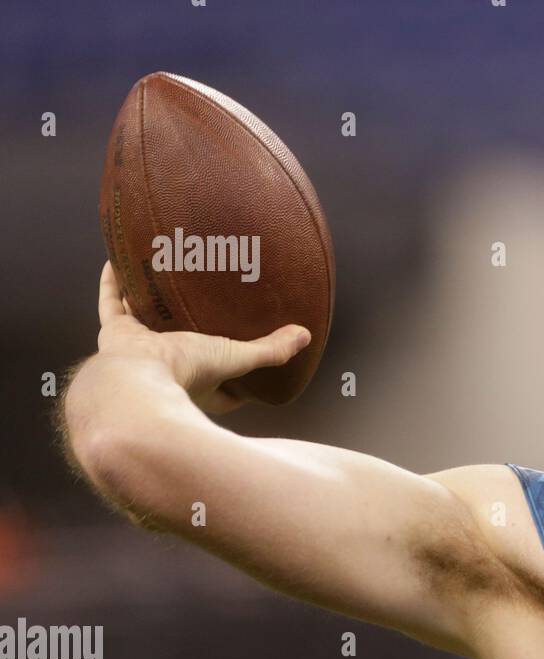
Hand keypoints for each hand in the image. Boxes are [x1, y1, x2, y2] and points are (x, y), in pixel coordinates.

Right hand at [95, 261, 310, 414]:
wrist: (136, 378)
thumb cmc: (187, 374)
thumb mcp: (236, 359)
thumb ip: (270, 350)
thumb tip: (304, 336)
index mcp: (199, 385)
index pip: (224, 387)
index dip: (237, 378)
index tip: (251, 360)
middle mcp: (167, 371)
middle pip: (181, 348)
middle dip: (189, 331)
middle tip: (202, 309)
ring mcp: (139, 352)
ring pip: (144, 322)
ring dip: (149, 302)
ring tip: (162, 279)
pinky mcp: (116, 335)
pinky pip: (112, 304)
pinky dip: (114, 283)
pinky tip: (118, 260)